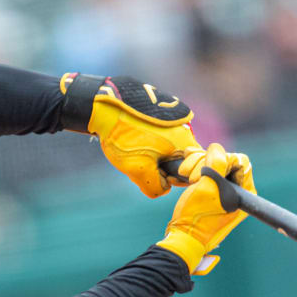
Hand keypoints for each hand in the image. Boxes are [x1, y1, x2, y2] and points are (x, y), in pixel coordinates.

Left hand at [60, 73, 198, 197]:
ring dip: (152, 156)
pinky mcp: (161, 115)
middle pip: (178, 161)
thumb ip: (156, 187)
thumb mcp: (139, 170)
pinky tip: (133, 140)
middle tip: (141, 163)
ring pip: (167, 150)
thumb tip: (164, 188)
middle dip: (161, 167)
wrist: (106, 108)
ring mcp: (172, 119)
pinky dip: (148, 144)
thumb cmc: (124, 138)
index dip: (174, 178)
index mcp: (184, 141)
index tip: (157, 174)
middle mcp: (184, 128)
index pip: (191, 171)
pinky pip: (160, 137)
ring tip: (134, 150)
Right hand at [155, 143, 254, 274]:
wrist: (182, 236)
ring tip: (186, 178)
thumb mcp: (208, 188)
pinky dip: (192, 166)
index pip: (240, 161)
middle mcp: (238, 189)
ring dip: (196, 164)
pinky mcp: (210, 187)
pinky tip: (183, 173)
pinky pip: (204, 168)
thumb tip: (216, 148)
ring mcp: (223, 188)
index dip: (221, 160)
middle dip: (205, 163)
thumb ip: (216, 165)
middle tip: (192, 178)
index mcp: (245, 192)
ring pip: (212, 161)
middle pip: (224, 158)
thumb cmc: (197, 218)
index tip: (205, 172)